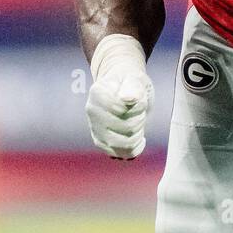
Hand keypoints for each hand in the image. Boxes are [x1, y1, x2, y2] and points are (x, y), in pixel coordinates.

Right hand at [85, 34, 152, 159]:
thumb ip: (133, 87)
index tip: (140, 101)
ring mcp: (95, 128)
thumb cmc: (130, 81)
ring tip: (138, 124)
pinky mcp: (101, 142)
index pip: (122, 110)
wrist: (122, 88)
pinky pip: (120, 154)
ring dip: (138, 136)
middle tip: (140, 112)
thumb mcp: (135, 78)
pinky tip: (138, 138)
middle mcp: (92, 111)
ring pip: (123, 144)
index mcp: (98, 92)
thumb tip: (128, 98)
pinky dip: (134, 148)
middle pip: (126, 128)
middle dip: (140, 120)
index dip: (138, 107)